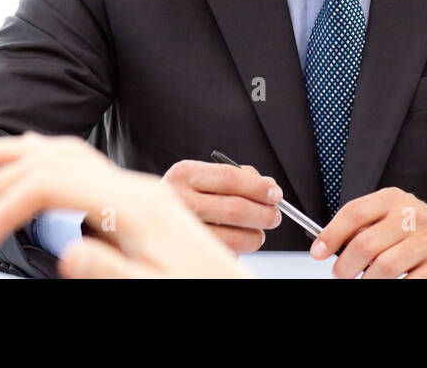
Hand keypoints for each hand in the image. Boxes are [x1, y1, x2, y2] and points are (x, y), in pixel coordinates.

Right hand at [0, 133, 247, 277]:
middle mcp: (137, 187)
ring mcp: (139, 190)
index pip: (50, 184)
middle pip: (52, 158)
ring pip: (69, 152)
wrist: (240, 297)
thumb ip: (113, 269)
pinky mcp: (140, 202)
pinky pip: (87, 164)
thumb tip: (67, 251)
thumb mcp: (159, 289)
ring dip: (18, 154)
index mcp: (137, 204)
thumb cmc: (203, 295)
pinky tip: (34, 160)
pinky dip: (49, 157)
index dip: (2, 209)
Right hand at [161, 159, 282, 253]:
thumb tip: (269, 187)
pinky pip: (226, 253)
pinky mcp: (189, 253)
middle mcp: (179, 200)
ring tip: (258, 232)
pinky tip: (236, 240)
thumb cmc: (187, 195)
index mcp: (184, 173)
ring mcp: (181, 230)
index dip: (259, 187)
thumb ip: (236, 175)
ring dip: (256, 236)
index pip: (230, 178)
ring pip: (234, 238)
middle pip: (235, 209)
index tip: (276, 194)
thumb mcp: (203, 176)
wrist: (149, 219)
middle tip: (274, 216)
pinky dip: (240, 249)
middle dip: (264, 214)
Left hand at [311, 187, 426, 278]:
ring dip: (366, 282)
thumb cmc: (416, 230)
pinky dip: (390, 288)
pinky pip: (407, 284)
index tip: (318, 252)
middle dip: (345, 266)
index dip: (331, 234)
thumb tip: (329, 245)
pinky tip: (387, 285)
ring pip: (384, 268)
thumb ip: (364, 225)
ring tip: (364, 281)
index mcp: (394, 199)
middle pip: (366, 245)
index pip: (355, 213)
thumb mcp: (391, 215)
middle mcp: (413, 217)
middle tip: (341, 274)